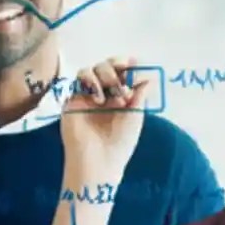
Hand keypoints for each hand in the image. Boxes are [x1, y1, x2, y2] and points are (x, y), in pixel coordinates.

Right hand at [60, 57, 150, 178]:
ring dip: (106, 75)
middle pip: (110, 64)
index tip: (136, 66)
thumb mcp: (136, 114)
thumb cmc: (120, 141)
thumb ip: (140, 91)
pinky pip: (81, 77)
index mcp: (123, 95)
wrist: (98, 159)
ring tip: (113, 95)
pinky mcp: (74, 97)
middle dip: (118, 67)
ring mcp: (90, 94)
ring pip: (95, 68)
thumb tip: (149, 73)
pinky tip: (98, 99)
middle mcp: (106, 92)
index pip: (125, 70)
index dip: (130, 64)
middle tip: (124, 82)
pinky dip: (91, 81)